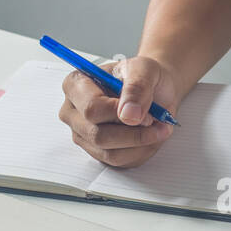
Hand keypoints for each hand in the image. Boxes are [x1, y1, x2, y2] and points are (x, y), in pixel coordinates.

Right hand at [58, 55, 179, 166]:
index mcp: (76, 85)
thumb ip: (136, 87)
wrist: (154, 88)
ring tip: (157, 127)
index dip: (120, 114)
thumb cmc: (143, 76)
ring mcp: (84, 135)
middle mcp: (74, 112)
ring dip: (141, 144)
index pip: (91, 109)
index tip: (144, 112)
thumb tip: (128, 114)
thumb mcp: (144, 69)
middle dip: (134, 133)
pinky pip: (121, 161)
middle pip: (98, 136)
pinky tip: (149, 136)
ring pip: (111, 153)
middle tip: (155, 121)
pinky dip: (142, 151)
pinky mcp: (98, 152)